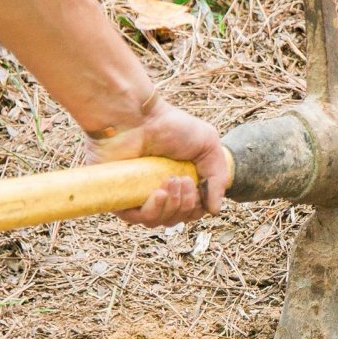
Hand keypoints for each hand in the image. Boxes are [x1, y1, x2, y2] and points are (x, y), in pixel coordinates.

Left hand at [84, 100, 228, 226]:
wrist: (138, 116)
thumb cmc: (171, 126)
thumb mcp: (209, 146)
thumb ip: (218, 178)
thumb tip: (215, 210)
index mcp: (180, 181)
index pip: (192, 211)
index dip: (197, 207)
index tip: (197, 185)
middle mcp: (159, 190)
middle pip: (177, 219)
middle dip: (186, 204)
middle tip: (182, 179)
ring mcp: (138, 194)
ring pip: (158, 222)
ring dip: (172, 206)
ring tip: (170, 182)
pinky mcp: (119, 195)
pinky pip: (136, 219)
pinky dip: (153, 211)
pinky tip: (159, 194)